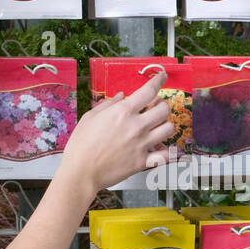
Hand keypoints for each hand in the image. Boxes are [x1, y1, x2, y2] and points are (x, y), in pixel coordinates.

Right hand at [56, 71, 174, 193]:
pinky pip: (166, 155)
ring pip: (168, 129)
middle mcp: (136, 126)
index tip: (163, 76)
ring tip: (158, 128)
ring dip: (165, 126)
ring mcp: (141, 144)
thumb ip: (108, 104)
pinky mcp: (143, 162)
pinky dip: (166, 152)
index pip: (149, 90)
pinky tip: (161, 149)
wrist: (80, 172)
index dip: (159, 80)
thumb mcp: (90, 117)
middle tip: (156, 108)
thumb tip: (121, 96)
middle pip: (164, 109)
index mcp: (122, 112)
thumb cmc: (81, 145)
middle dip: (162, 106)